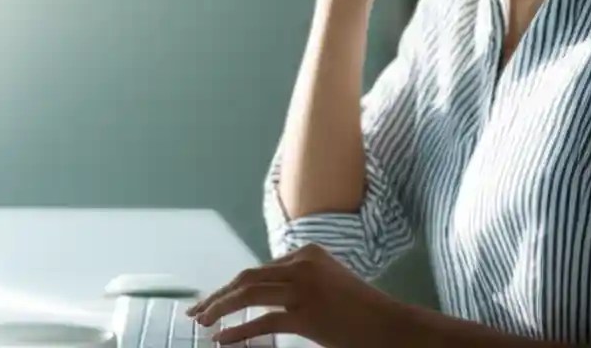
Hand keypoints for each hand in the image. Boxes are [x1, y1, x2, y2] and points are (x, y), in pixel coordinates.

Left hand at [185, 244, 417, 347]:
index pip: (259, 270)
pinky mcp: (307, 314)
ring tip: (203, 322)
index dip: (232, 287)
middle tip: (197, 311)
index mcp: (306, 252)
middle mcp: (301, 264)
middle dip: (218, 295)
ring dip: (220, 308)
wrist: (394, 326)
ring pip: (248, 294)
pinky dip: (239, 331)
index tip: (214, 300)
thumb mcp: (328, 283)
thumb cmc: (362, 310)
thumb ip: (298, 282)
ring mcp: (303, 288)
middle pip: (247, 277)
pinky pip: (264, 322)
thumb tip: (262, 294)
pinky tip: (223, 338)